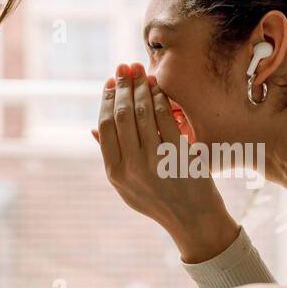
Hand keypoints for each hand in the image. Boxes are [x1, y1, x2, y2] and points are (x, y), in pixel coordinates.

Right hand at [94, 62, 238, 261]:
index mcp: (116, 173)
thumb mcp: (127, 187)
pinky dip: (160, 98)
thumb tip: (94, 129)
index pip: (105, 126)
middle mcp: (132, 167)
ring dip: (140, 87)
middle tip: (124, 69)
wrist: (193, 219)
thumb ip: (112, 157)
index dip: (106, 101)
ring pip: (142, 112)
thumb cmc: (158, 200)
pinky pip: (165, 117)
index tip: (110, 84)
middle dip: (122, 86)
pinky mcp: (177, 155)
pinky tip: (158, 88)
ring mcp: (155, 161)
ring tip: (141, 73)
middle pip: (121, 115)